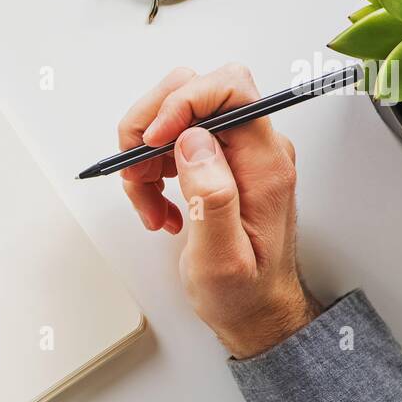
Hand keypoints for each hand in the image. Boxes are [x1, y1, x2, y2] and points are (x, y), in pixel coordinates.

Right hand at [119, 64, 321, 358]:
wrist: (257, 312)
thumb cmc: (245, 293)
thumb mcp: (222, 260)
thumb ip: (212, 196)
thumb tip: (194, 140)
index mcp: (265, 163)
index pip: (229, 89)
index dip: (182, 101)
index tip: (151, 140)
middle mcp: (254, 148)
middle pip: (195, 90)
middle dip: (152, 126)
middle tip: (136, 172)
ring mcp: (235, 153)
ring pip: (176, 116)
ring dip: (145, 155)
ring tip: (147, 203)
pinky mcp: (217, 162)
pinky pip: (173, 143)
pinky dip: (151, 170)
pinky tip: (158, 206)